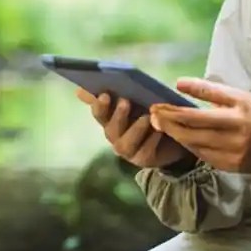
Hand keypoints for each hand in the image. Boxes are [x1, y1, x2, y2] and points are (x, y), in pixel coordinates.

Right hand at [76, 88, 193, 168]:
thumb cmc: (148, 113)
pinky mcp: (142, 159)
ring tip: (147, 117)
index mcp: (110, 118)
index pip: (99, 112)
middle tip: (125, 101)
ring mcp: (127, 150)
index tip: (104, 94)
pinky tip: (159, 130)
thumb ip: (115, 92)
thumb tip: (80, 90)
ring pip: (125, 142)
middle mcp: (114, 135)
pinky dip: (151, 140)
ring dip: (135, 129)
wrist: (170, 137)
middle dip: (117, 115)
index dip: (99, 105)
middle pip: (110, 128)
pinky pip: (145, 151)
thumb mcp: (136, 99)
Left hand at [149, 78, 250, 174]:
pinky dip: (191, 146)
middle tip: (153, 116)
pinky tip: (183, 138)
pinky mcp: (230, 167)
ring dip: (176, 135)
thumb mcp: (237, 95)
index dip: (172, 113)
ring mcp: (231, 156)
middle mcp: (232, 139)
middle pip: (190, 133)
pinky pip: (203, 156)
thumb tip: (179, 83)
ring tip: (164, 125)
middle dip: (168, 124)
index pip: (194, 117)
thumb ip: (208, 90)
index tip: (156, 106)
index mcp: (235, 117)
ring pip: (194, 146)